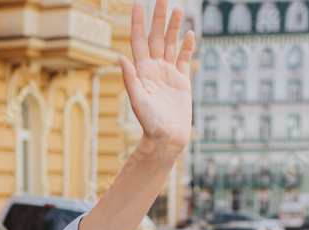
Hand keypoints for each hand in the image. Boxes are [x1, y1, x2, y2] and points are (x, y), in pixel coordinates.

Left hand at [119, 0, 193, 152]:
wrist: (167, 138)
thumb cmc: (150, 123)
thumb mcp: (138, 100)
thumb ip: (130, 78)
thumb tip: (119, 57)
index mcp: (142, 70)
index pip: (139, 40)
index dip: (138, 22)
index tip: (138, 3)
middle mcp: (154, 68)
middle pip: (156, 36)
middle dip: (159, 17)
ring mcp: (169, 73)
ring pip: (172, 44)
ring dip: (174, 27)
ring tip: (179, 8)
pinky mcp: (182, 81)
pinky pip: (184, 59)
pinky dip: (187, 46)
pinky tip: (189, 33)